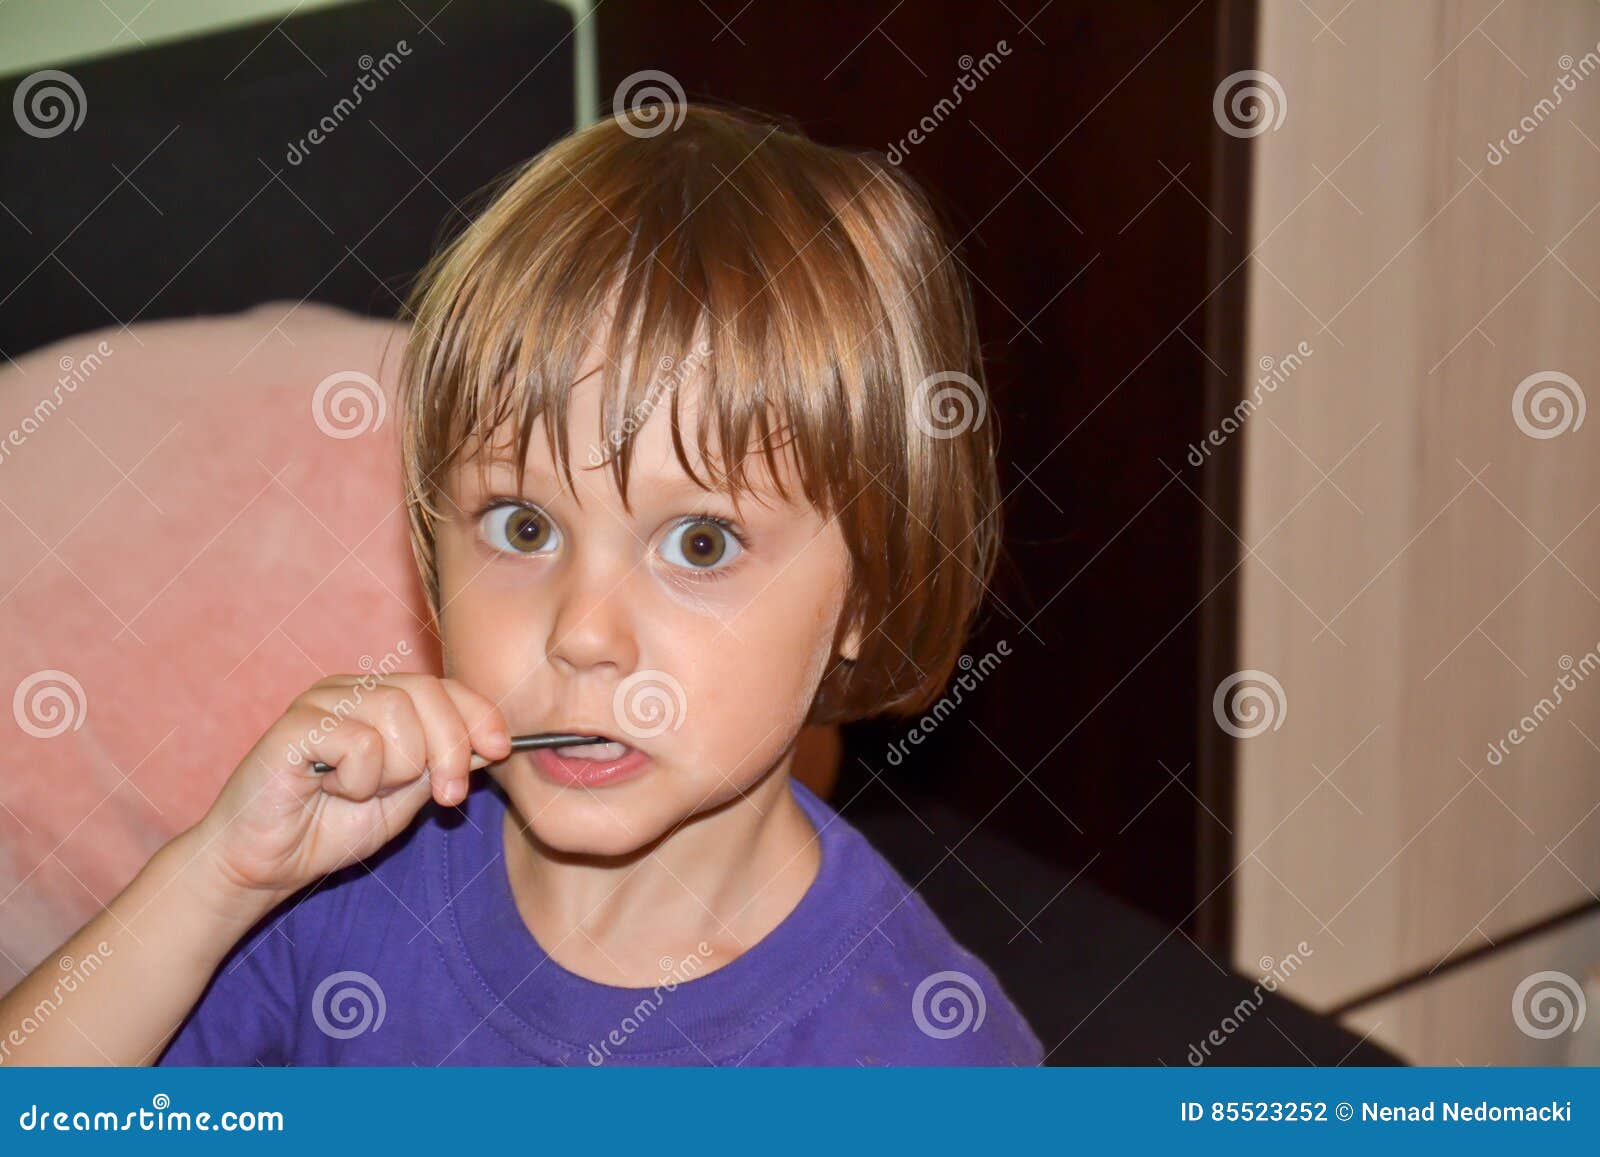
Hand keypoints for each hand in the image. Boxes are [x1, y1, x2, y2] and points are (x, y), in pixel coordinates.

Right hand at [191, 673, 510, 907]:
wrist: (264, 865)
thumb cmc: (331, 827)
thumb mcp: (407, 796)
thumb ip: (444, 765)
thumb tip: (496, 741)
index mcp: (379, 698)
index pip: (443, 686)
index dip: (479, 714)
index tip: (502, 749)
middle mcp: (350, 689)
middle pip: (428, 693)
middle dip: (451, 748)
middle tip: (448, 795)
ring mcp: (319, 702)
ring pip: (396, 713)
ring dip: (398, 768)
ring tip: (364, 791)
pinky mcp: (293, 726)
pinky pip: (359, 742)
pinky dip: (359, 780)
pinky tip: (330, 789)